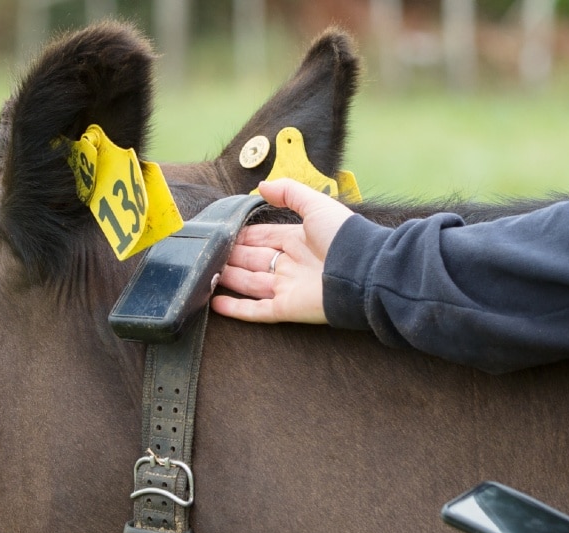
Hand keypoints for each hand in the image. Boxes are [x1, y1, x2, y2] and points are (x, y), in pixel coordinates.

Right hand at [211, 178, 352, 323]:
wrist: (363, 272)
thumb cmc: (344, 237)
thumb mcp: (316, 205)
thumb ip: (290, 192)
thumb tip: (262, 186)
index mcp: (297, 240)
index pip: (263, 238)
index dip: (243, 237)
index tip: (222, 234)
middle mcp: (291, 264)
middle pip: (253, 261)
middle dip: (231, 257)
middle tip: (207, 254)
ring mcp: (287, 287)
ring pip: (250, 284)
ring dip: (228, 279)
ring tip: (205, 274)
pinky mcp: (286, 309)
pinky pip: (256, 310)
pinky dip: (236, 308)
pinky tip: (215, 303)